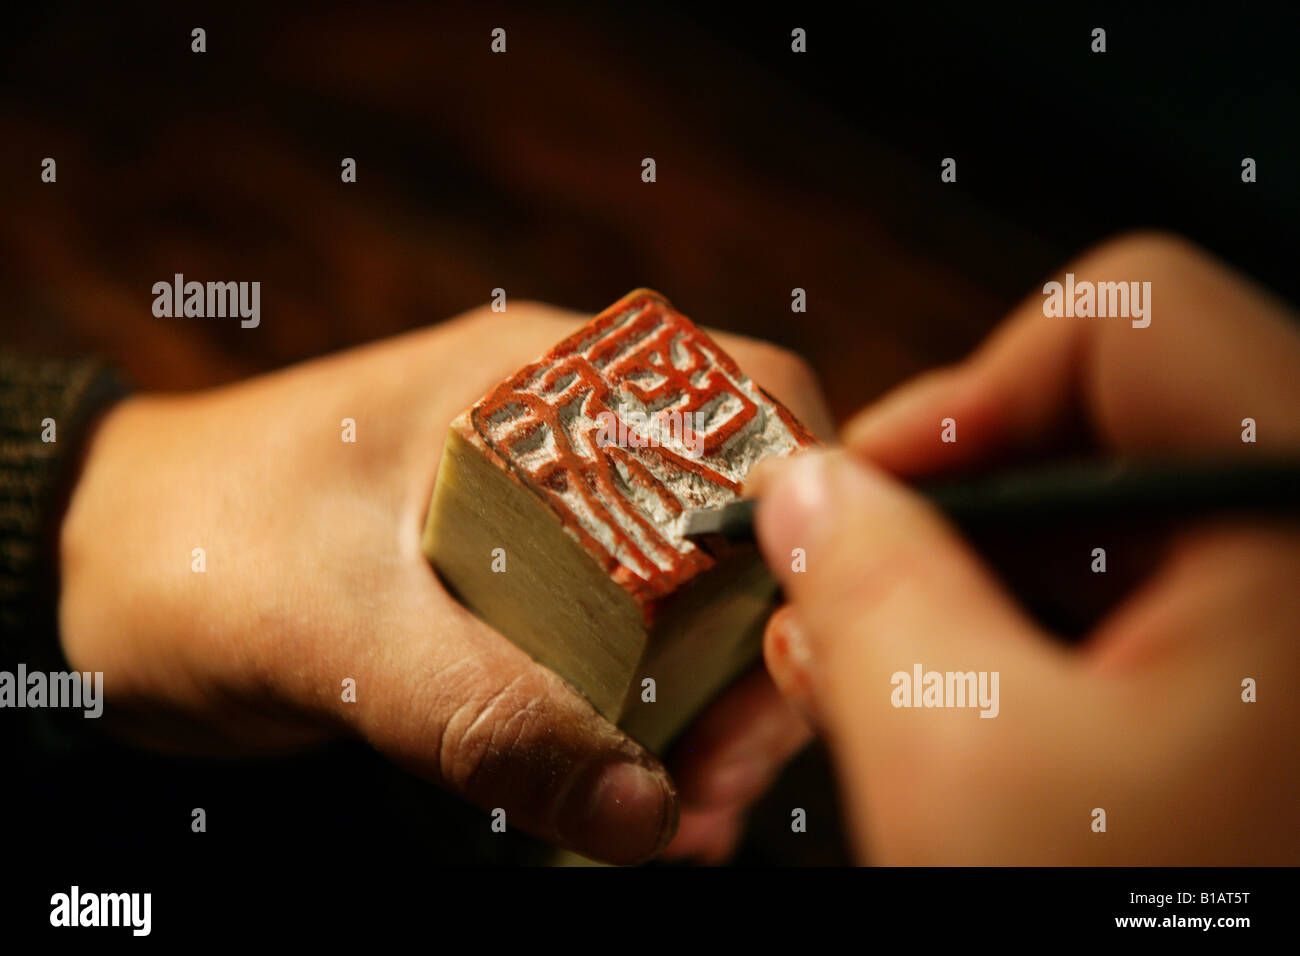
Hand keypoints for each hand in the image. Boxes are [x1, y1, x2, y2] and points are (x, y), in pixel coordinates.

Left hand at [57, 301, 830, 864]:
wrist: (97, 574)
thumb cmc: (196, 552)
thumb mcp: (335, 630)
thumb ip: (483, 713)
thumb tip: (644, 813)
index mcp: (543, 384)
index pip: (749, 404)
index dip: (810, 517)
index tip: (793, 652)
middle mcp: (572, 435)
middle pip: (742, 524)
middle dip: (763, 653)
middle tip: (725, 782)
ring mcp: (554, 515)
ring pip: (698, 600)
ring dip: (713, 708)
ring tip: (689, 819)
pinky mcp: (525, 590)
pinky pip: (631, 650)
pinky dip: (650, 726)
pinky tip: (641, 805)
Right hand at [754, 233, 1299, 862]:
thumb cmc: (1159, 931)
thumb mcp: (965, 760)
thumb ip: (862, 585)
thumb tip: (804, 490)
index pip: (1124, 322)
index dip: (963, 394)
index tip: (861, 490)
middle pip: (1115, 417)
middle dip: (950, 507)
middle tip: (851, 595)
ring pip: (1126, 516)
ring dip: (985, 581)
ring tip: (896, 679)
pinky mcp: (1286, 675)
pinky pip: (1157, 593)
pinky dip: (1047, 632)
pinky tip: (976, 710)